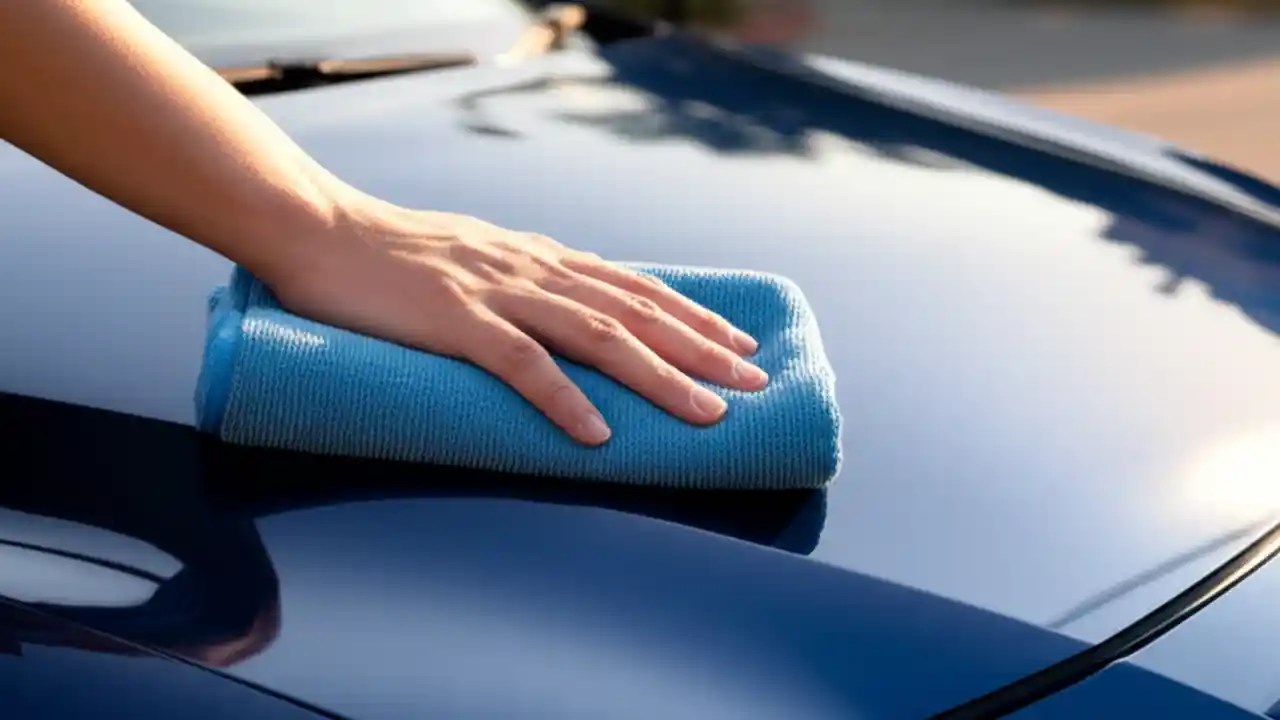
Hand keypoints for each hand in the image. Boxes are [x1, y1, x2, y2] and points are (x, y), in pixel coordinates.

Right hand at [266, 199, 768, 445]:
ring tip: (707, 413)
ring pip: (596, 335)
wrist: (316, 230)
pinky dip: (564, 399)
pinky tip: (598, 435)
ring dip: (658, 377)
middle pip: (634, 311)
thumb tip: (566, 307)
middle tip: (754, 382)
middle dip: (700, 350)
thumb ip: (520, 280)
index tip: (739, 343)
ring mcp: (495, 293)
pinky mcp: (453, 321)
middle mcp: (530, 269)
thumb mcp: (473, 259)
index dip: (693, 315)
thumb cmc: (389, 254)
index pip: (634, 286)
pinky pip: (520, 365)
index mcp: (536, 257)